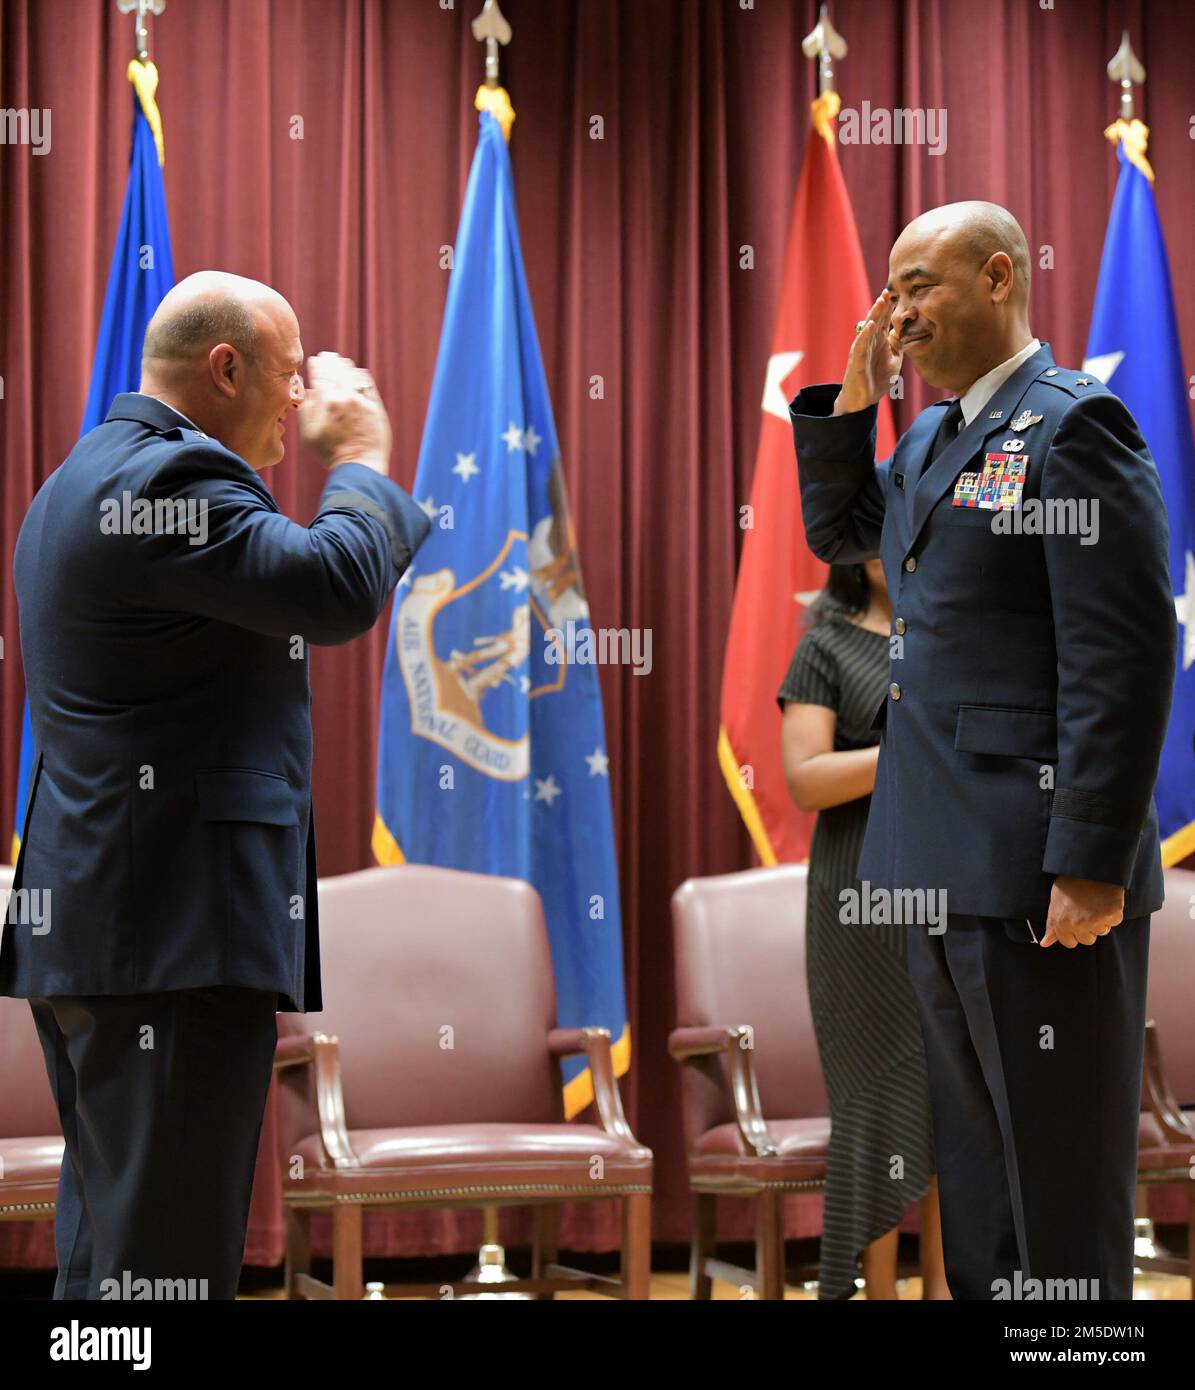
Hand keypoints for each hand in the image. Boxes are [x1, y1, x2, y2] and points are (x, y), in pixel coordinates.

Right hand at [298, 352, 391, 473]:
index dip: (317, 364)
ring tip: (342, 362)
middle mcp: (345, 397)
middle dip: (331, 362)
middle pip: (337, 371)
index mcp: (326, 401)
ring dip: (346, 367)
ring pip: (353, 376)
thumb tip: (308, 390)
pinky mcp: (376, 408)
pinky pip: (368, 385)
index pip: (320, 374)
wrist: (359, 466)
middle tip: (329, 356)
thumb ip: (306, 408)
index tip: (316, 359)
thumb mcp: (309, 433)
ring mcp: (362, 401)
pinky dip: (362, 377)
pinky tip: (359, 373)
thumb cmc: (331, 453)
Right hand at [834, 289, 902, 414]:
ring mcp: (862, 351)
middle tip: (888, 291)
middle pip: (876, 320)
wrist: (864, 400)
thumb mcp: (895, 361)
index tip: (897, 293)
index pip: (885, 321)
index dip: (889, 309)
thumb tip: (903, 330)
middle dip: (882, 306)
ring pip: (868, 329)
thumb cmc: (877, 380)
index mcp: (879, 342)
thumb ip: (899, 345)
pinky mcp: (856, 361)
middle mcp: (870, 343)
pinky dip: (865, 335)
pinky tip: (871, 325)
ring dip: (874, 315)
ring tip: (880, 301)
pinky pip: (860, 345)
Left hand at [1041, 875, 1124, 947]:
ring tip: (1095, 903)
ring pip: (1101, 932)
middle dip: (1087, 929)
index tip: (1075, 921)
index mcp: (1062, 923)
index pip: (1069, 943)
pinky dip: (1112, 913)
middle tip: (1086, 910)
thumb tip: (1045, 943)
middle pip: (1087, 940)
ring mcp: (1097, 921)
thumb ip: (1051, 924)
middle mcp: (1079, 925)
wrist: (1090, 866)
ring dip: (1100, 921)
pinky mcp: (1113, 915)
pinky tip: (1105, 900)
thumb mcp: (1055, 901)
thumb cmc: (1071, 882)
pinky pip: (1114, 922)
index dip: (1072, 933)